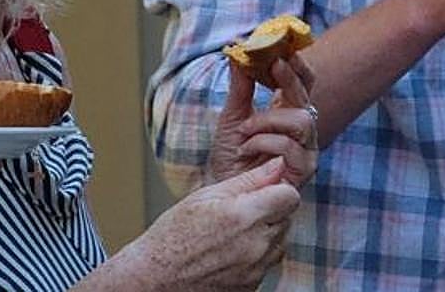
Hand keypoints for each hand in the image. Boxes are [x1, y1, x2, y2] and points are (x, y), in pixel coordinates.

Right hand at [113, 158, 300, 291]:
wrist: (154, 278)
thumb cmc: (173, 235)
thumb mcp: (206, 196)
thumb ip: (249, 180)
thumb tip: (278, 164)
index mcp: (245, 216)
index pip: (290, 196)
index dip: (278, 189)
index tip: (264, 191)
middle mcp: (255, 245)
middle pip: (286, 218)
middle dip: (270, 211)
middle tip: (240, 212)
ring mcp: (255, 270)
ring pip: (279, 242)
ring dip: (265, 235)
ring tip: (232, 234)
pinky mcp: (252, 287)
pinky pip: (266, 264)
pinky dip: (255, 256)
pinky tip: (229, 252)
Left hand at [209, 54, 318, 186]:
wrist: (222, 193)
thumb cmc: (230, 158)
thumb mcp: (232, 116)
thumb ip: (241, 86)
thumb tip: (239, 52)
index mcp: (288, 114)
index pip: (304, 83)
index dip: (299, 65)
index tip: (284, 48)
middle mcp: (302, 132)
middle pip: (307, 97)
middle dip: (290, 79)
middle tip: (273, 64)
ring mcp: (305, 153)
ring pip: (302, 120)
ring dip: (268, 120)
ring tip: (244, 130)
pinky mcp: (301, 173)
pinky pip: (291, 147)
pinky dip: (265, 142)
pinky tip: (246, 148)